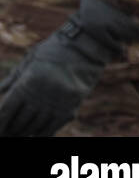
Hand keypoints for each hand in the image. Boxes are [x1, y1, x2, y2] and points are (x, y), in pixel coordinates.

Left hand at [0, 0, 138, 135]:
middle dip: (10, 129)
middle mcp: (43, 94)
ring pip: (35, 127)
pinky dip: (43, 133)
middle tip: (7, 132)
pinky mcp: (72, 105)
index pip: (6, 111)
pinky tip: (36, 133)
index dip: (0, 122)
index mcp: (30, 81)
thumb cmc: (57, 47)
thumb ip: (15, 77)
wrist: (90, 44)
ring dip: (25, 133)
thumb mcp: (32, 58)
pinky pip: (53, 127)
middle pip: (20, 122)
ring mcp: (59, 101)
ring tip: (19, 133)